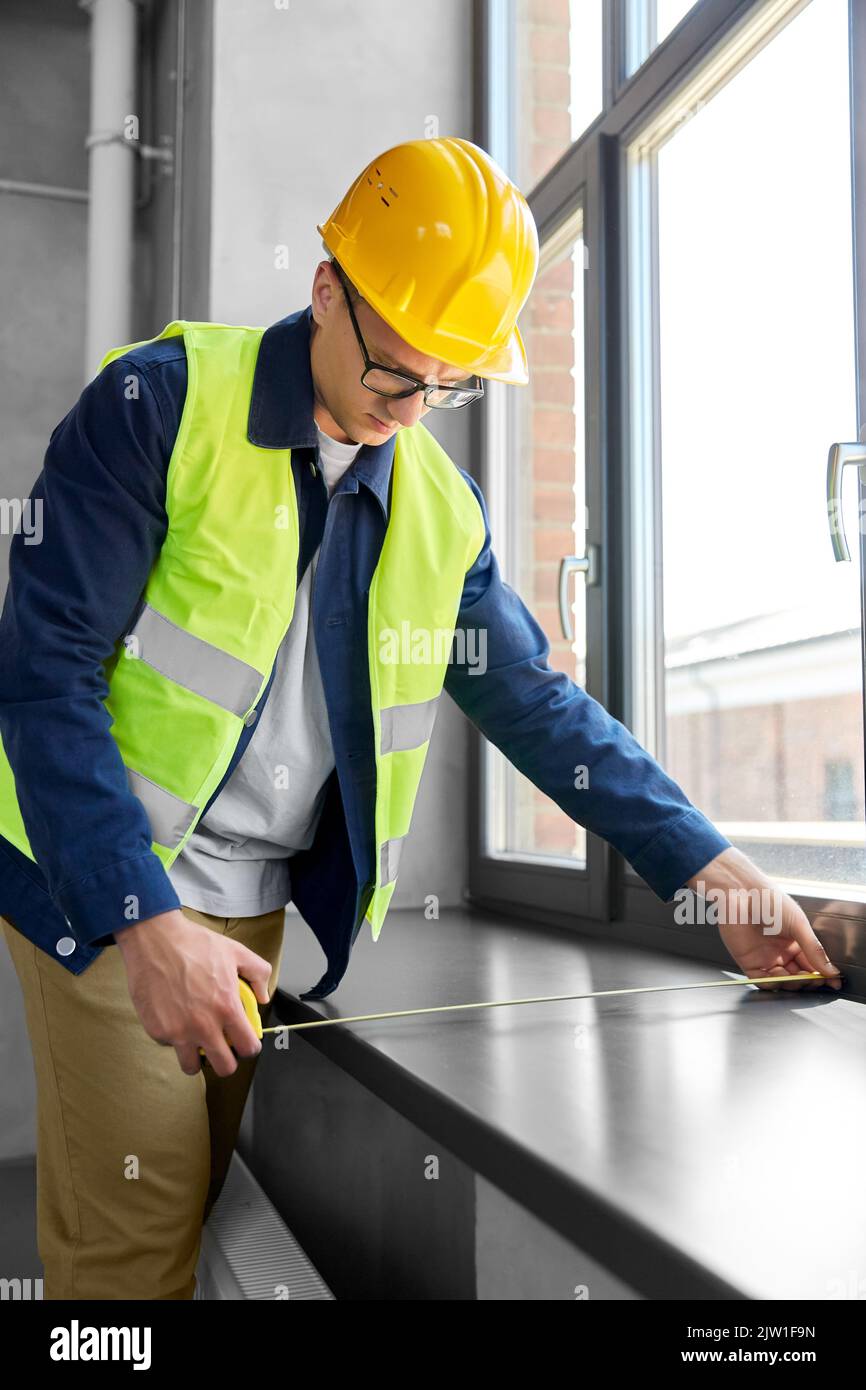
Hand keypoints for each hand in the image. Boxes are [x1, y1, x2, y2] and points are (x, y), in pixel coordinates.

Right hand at [114, 909, 272, 1075]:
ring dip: (197, 1057)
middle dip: (227, 1060)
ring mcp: (178, 1032)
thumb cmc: (194, 944)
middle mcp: (203, 1025)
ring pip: (192, 1067)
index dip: (250, 1047)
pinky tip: (176, 1017)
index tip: (245, 1043)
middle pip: (224, 1068)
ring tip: (197, 1040)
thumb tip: (263, 996)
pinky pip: (170, 1046)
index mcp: (226, 1008)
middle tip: (223, 1047)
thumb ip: (258, 974)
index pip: (248, 1047)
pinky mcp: (157, 1031)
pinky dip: (175, 1038)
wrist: (155, 940)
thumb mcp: (236, 952)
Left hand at [686, 847, 841, 991]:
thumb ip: (814, 949)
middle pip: (799, 976)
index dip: (823, 975)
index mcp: (795, 942)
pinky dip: (773, 984)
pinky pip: (762, 981)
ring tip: (799, 977)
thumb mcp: (798, 924)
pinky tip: (780, 978)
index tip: (834, 982)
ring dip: (793, 984)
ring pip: (783, 982)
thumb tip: (831, 970)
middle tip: (815, 980)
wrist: (741, 893)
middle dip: (809, 981)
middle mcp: (781, 952)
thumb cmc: (769, 900)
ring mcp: (766, 958)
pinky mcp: (749, 963)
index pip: (812, 964)